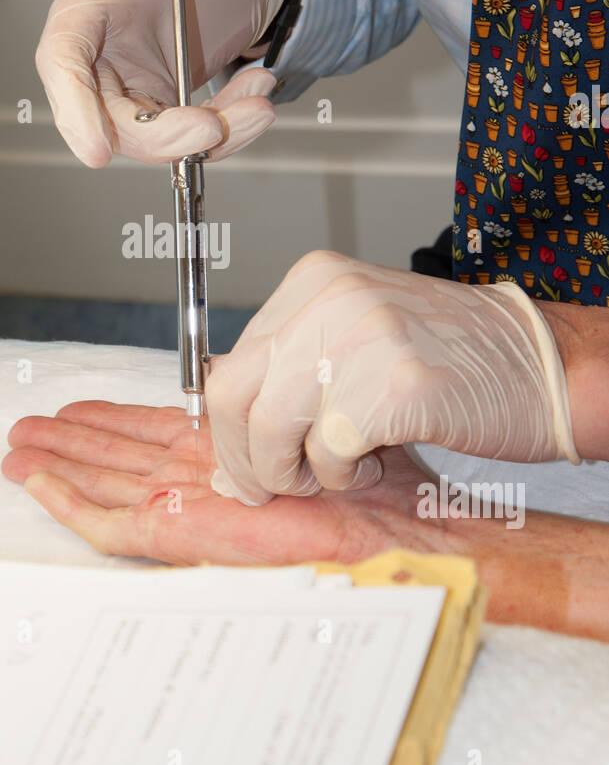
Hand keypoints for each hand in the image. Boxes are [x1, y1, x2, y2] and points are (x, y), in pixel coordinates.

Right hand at [2, 400, 433, 566]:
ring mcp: (184, 509)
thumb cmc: (358, 476)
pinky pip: (109, 523)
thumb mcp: (301, 413)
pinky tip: (39, 485)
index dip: (105, 418)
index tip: (72, 404)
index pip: (146, 434)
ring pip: (102, 486)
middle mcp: (194, 482)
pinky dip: (70, 503)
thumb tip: (225, 369)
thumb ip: (256, 396)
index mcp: (220, 457)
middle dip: (66, 442)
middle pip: (112, 459)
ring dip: (57, 468)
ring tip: (16, 451)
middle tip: (21, 428)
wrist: (383, 519)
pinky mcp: (179, 534)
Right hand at [34, 0, 299, 166]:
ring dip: (208, 134)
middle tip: (209, 129)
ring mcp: (134, 77)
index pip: (63, 60)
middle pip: (106, 115)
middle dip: (159, 136)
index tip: (99, 151)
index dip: (74, 110)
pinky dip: (229, 124)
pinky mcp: (168, 98)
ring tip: (258, 103)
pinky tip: (258, 88)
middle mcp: (102, 46)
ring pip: (153, 136)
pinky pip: (189, 131)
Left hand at [205, 251, 579, 504]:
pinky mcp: (391, 388)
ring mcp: (360, 338)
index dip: (229, 430)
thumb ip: (291, 372)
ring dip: (297, 472)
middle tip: (280, 484)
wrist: (540, 365)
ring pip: (270, 431)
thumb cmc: (451, 359)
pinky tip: (377, 459)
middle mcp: (329, 297)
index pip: (227, 365)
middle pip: (233, 398)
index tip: (246, 462)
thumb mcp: (356, 338)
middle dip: (247, 459)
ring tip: (341, 467)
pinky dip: (345, 476)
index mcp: (313, 280)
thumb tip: (224, 440)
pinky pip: (327, 457)